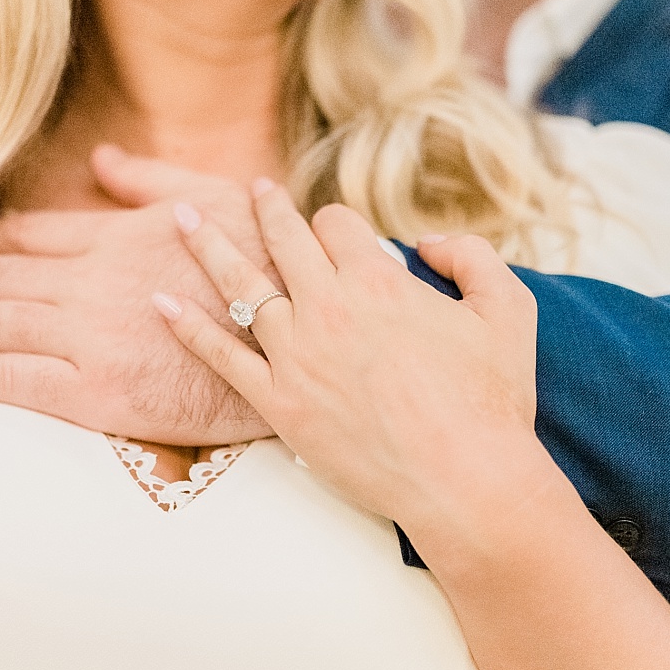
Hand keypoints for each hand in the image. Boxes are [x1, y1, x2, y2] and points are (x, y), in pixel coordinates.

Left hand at [0, 144, 274, 445]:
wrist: (306, 341)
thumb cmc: (267, 266)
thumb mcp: (216, 199)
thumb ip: (150, 180)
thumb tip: (101, 158)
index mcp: (114, 235)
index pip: (22, 234)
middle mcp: (90, 280)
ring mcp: (89, 334)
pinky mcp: (96, 388)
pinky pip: (10, 377)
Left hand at [154, 180, 539, 529]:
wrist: (465, 480)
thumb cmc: (492, 400)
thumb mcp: (509, 309)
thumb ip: (472, 258)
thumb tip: (427, 241)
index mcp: (379, 279)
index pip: (337, 224)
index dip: (335, 221)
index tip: (332, 228)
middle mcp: (329, 307)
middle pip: (283, 241)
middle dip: (265, 208)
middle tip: (249, 189)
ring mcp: (296, 355)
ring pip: (240, 287)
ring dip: (209, 248)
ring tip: (183, 219)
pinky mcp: (279, 404)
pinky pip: (221, 357)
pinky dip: (188, 328)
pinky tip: (160, 303)